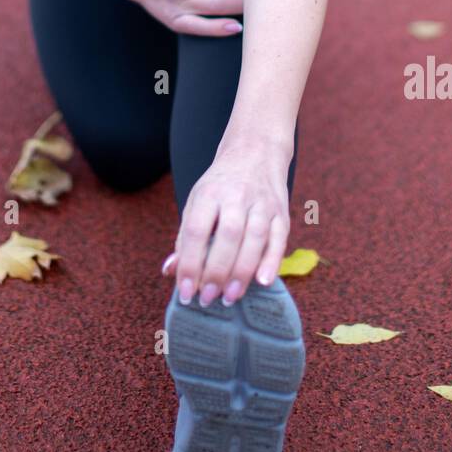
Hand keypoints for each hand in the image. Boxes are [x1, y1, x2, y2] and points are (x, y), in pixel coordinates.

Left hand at [162, 141, 291, 305]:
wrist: (255, 152)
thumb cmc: (220, 186)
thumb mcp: (197, 202)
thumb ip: (185, 238)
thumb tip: (170, 272)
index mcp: (209, 193)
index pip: (197, 230)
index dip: (190, 263)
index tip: (185, 291)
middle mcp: (236, 195)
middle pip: (228, 235)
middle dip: (217, 271)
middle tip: (208, 299)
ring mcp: (261, 203)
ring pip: (255, 239)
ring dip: (242, 272)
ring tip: (230, 298)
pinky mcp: (281, 212)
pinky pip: (278, 239)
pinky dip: (272, 261)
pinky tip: (263, 282)